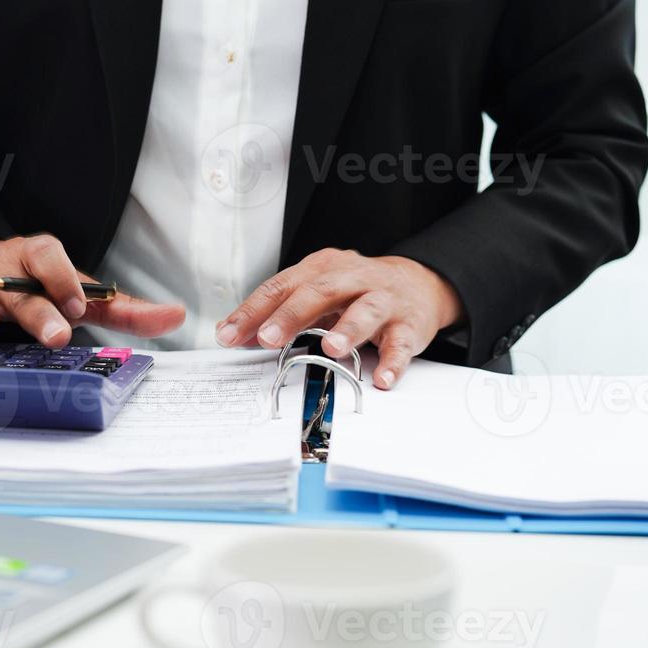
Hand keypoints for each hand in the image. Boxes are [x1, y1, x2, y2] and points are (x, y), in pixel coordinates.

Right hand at [0, 235, 185, 357]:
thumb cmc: (38, 284)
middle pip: (21, 292)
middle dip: (37, 314)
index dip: (65, 281)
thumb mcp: (80, 291)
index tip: (79, 306)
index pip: (52, 259)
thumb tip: (176, 316)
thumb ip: (124, 308)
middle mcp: (5, 273)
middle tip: (54, 336)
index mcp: (38, 260)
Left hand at [215, 250, 463, 388]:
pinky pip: (401, 343)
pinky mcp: (409, 325)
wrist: (419, 284)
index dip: (254, 310)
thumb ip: (281, 312)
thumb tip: (238, 335)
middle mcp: (353, 279)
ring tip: (331, 348)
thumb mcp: (318, 292)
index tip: (229, 333)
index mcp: (324, 268)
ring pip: (366, 310)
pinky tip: (382, 378)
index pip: (282, 286)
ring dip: (348, 329)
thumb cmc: (359, 290)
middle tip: (268, 338)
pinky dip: (393, 362)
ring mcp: (384, 300)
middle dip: (292, 315)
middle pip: (320, 292)